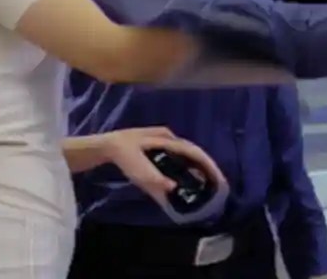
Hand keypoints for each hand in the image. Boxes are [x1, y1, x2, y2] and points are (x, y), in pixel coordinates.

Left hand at [101, 127, 226, 205]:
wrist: (106, 146)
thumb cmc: (123, 157)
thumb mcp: (137, 171)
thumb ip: (155, 181)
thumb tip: (173, 189)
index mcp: (168, 141)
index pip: (195, 153)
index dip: (209, 166)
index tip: (220, 180)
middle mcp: (171, 137)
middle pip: (194, 152)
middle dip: (207, 168)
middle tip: (218, 184)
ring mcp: (165, 139)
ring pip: (187, 153)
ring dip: (197, 167)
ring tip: (206, 182)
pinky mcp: (160, 143)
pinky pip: (179, 154)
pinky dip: (186, 165)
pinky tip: (186, 176)